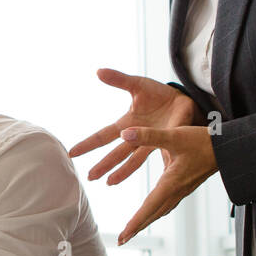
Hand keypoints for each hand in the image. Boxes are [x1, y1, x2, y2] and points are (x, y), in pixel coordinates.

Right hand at [68, 69, 203, 183]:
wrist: (183, 100)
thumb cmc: (158, 94)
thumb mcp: (137, 84)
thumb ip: (119, 79)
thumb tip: (98, 71)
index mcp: (127, 123)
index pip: (103, 136)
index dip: (88, 144)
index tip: (72, 153)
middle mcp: (136, 136)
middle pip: (115, 153)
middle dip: (103, 165)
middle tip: (89, 177)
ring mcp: (150, 142)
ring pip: (133, 160)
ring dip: (121, 171)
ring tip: (109, 183)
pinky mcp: (166, 143)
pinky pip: (159, 158)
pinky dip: (155, 170)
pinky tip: (151, 184)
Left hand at [113, 125, 217, 243]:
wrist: (229, 148)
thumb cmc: (202, 141)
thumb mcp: (174, 135)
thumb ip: (148, 135)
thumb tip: (123, 134)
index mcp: (171, 183)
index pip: (148, 207)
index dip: (135, 223)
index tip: (123, 236)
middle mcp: (176, 191)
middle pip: (153, 214)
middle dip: (136, 228)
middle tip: (121, 241)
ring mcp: (182, 191)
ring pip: (161, 211)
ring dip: (146, 221)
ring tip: (133, 230)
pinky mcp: (186, 187)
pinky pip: (168, 205)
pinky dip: (156, 212)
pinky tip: (153, 212)